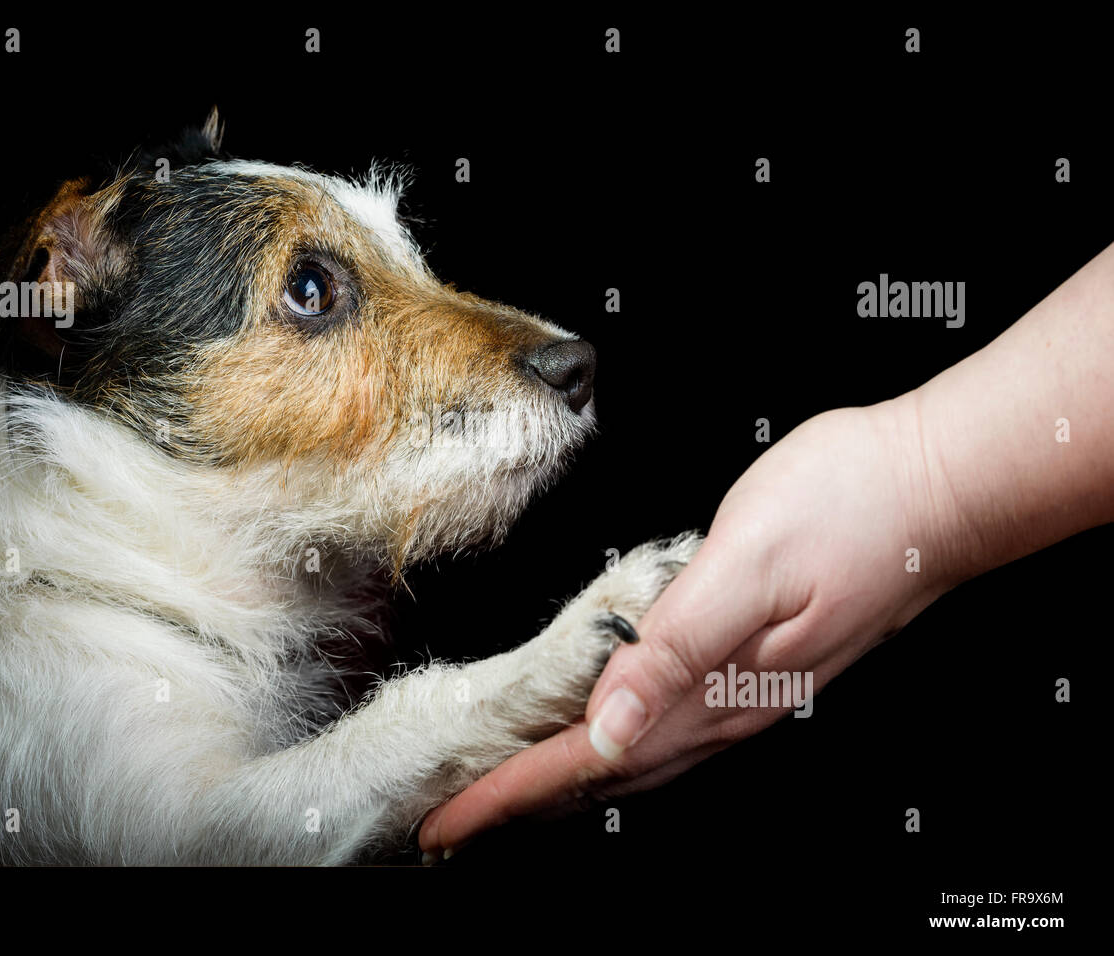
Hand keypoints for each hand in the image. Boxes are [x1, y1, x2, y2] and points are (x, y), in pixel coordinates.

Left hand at [419, 396, 963, 856]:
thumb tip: (608, 726)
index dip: (511, 793)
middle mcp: (727, 704)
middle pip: (603, 774)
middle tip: (455, 821)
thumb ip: (673, 649)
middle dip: (521, 803)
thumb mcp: (745, 566)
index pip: (587, 757)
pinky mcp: (756, 665)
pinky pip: (667, 728)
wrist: (934, 487)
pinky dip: (611, 747)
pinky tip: (598, 739)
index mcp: (712, 685)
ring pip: (634, 760)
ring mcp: (746, 690)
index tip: (449, 820)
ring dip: (562, 783)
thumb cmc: (847, 508)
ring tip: (507, 796)